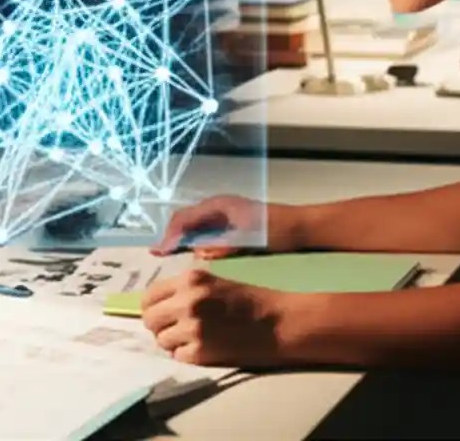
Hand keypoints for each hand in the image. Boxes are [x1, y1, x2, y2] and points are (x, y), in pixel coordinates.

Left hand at [141, 268, 287, 366]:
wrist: (278, 323)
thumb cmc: (249, 300)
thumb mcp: (213, 283)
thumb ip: (184, 291)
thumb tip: (157, 307)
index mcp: (190, 279)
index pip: (148, 296)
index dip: (153, 307)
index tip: (162, 313)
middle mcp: (186, 301)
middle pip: (150, 320)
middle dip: (159, 326)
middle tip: (175, 329)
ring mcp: (192, 328)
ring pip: (161, 340)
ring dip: (173, 342)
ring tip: (193, 338)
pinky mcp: (200, 352)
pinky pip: (177, 356)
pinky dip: (187, 355)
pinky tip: (204, 348)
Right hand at [151, 195, 300, 259]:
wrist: (302, 228)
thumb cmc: (277, 231)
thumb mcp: (248, 239)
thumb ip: (222, 245)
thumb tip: (198, 252)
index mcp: (219, 205)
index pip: (184, 218)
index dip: (170, 235)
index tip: (159, 251)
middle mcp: (219, 206)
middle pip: (186, 219)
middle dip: (171, 235)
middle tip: (158, 252)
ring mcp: (225, 213)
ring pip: (195, 224)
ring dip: (182, 238)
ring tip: (169, 254)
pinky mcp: (231, 223)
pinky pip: (205, 229)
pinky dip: (195, 240)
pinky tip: (193, 253)